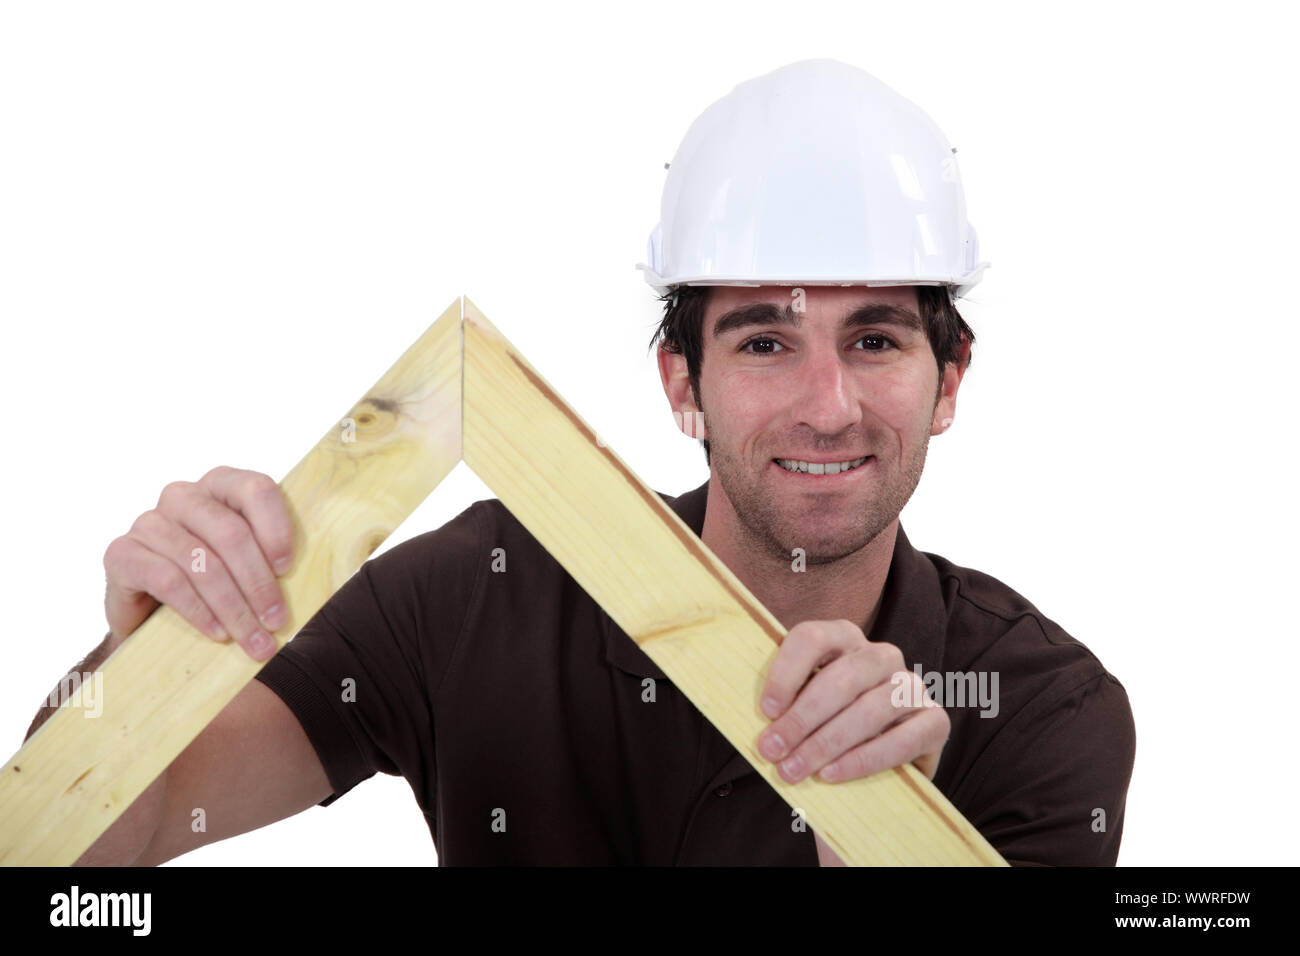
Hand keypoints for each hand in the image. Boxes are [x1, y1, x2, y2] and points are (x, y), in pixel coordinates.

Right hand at [102, 466, 294, 660]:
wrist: (153, 615)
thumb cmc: (216, 583)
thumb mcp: (251, 563)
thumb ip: (279, 558)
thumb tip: (326, 574)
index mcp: (222, 485)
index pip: (255, 488)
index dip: (276, 528)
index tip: (289, 569)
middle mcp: (183, 496)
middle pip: (230, 533)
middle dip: (258, 583)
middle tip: (276, 622)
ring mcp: (149, 522)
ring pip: (201, 562)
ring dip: (234, 607)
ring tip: (253, 639)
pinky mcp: (121, 553)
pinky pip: (167, 580)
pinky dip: (198, 611)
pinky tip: (218, 633)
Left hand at [757, 619, 949, 784]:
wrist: (875, 766)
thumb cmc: (828, 728)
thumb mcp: (805, 706)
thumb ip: (785, 702)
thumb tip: (755, 718)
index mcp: (844, 639)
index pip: (813, 637)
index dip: (787, 671)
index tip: (766, 710)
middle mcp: (882, 656)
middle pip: (842, 677)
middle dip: (802, 717)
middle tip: (771, 750)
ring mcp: (912, 687)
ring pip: (869, 709)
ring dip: (826, 742)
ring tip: (795, 769)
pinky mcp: (935, 721)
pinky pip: (902, 740)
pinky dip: (862, 760)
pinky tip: (832, 774)